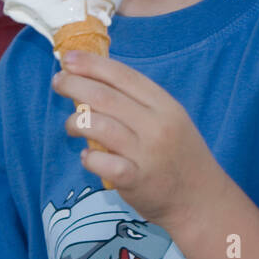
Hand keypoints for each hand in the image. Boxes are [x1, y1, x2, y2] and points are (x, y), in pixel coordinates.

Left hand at [52, 50, 223, 228]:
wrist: (200, 200)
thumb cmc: (180, 156)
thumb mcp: (171, 120)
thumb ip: (140, 104)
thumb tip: (96, 82)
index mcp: (166, 106)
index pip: (124, 76)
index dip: (93, 64)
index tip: (69, 58)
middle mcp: (157, 126)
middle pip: (106, 97)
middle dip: (75, 85)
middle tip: (58, 82)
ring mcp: (146, 153)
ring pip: (99, 126)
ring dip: (76, 122)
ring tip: (71, 125)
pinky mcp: (135, 180)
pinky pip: (101, 162)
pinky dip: (88, 157)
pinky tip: (87, 156)